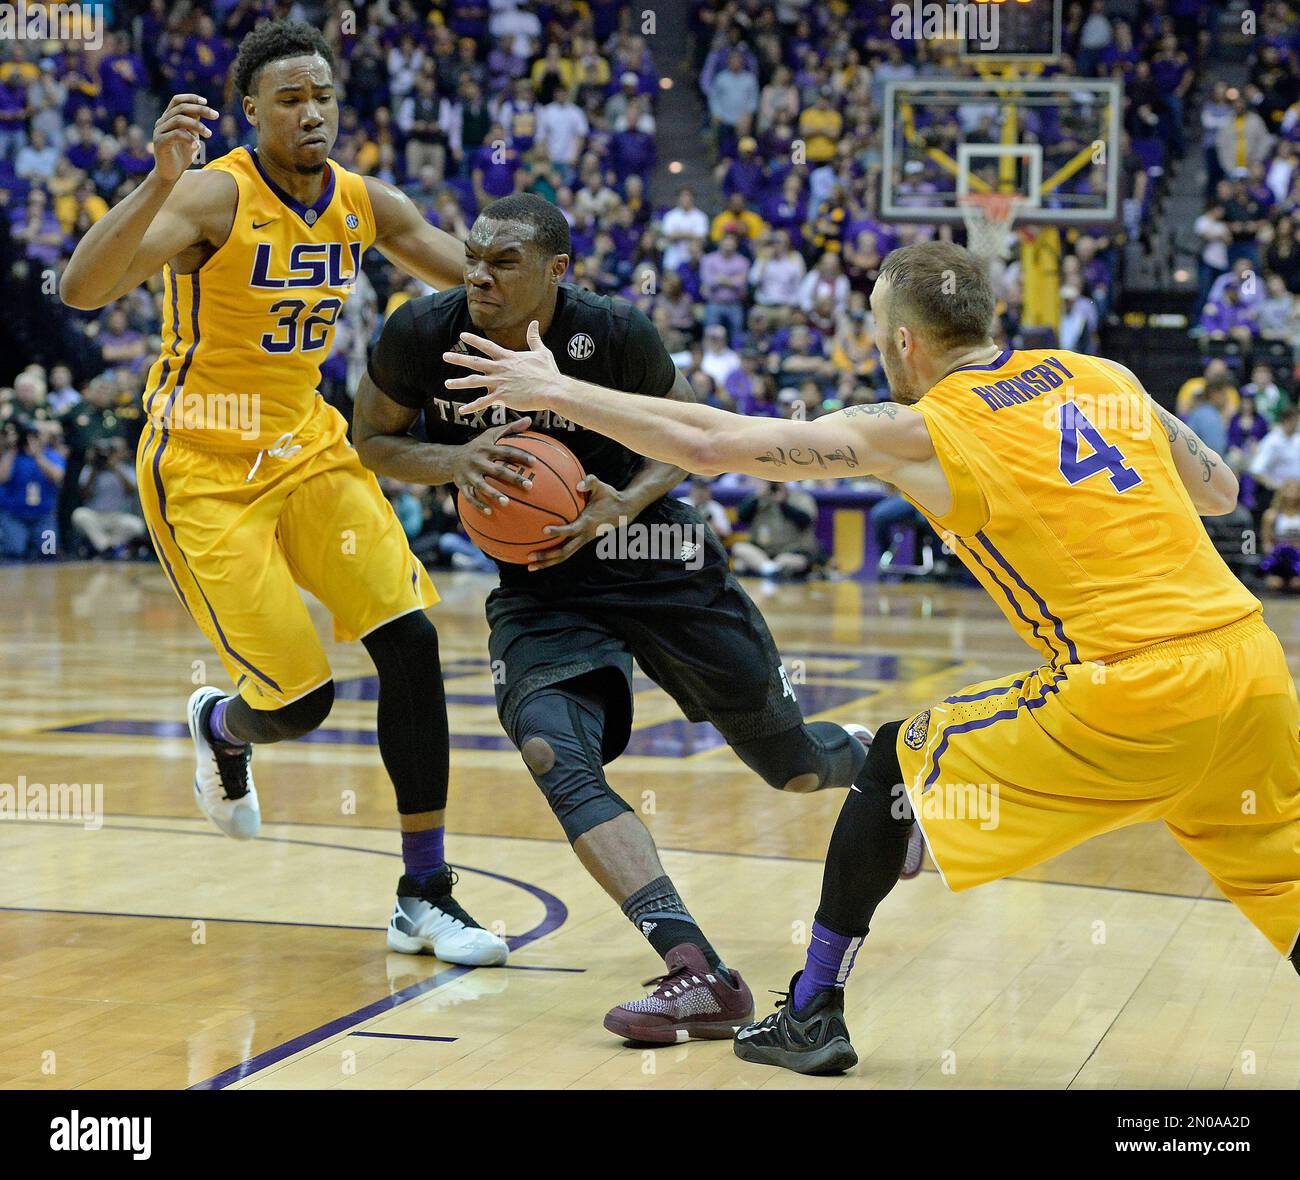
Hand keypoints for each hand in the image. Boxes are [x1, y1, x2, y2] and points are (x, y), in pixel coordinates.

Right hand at [153, 93, 217, 182]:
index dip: (191, 98)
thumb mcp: (191, 137)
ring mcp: (159, 131)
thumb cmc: (182, 156)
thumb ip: (194, 124)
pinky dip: (189, 138)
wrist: (170, 174)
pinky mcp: (160, 142)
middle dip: (200, 110)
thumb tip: (202, 110)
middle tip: (216, 115)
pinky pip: (176, 134)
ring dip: (197, 125)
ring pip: (178, 120)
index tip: (206, 102)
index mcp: (168, 118)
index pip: (177, 101)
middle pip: (180, 108)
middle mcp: (162, 122)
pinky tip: (198, 145)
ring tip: (209, 134)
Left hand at [444, 320, 565, 414]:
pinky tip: (462, 411)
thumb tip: (535, 322)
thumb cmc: (548, 372)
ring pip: (475, 381)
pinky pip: (484, 403)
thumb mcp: (541, 352)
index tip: (462, 336)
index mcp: (508, 357)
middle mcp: (500, 369)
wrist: (552, 390)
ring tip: (447, 383)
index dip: (474, 340)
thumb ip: (534, 338)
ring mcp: (500, 383)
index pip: (487, 346)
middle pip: (475, 362)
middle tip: (445, 356)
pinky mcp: (503, 397)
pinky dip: (472, 408)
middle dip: (458, 358)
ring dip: (459, 383)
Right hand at [450, 415, 534, 514]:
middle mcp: (478, 461)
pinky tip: (490, 512)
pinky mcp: (462, 486)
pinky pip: (471, 497)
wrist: (449, 459)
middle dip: (513, 478)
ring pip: (482, 486)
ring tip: (507, 503)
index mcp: (486, 449)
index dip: (520, 456)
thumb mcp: (490, 435)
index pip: (506, 451)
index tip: (534, 462)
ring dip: (494, 494)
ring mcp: (469, 474)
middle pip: (497, 470)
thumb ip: (510, 428)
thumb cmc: (477, 447)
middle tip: (529, 486)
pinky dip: (479, 505)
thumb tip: (529, 420)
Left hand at [525, 473, 620, 571]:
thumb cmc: (609, 496)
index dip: (558, 531)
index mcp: (586, 523)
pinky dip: (552, 557)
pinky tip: (540, 558)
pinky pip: (566, 552)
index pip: (570, 530)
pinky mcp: (582, 542)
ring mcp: (583, 541)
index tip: (544, 530)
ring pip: (564, 556)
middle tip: (529, 557)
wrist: (624, 511)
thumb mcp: (602, 486)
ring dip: (547, 562)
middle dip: (546, 556)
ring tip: (530, 566)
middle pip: (564, 551)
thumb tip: (579, 484)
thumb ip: (590, 482)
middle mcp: (584, 536)